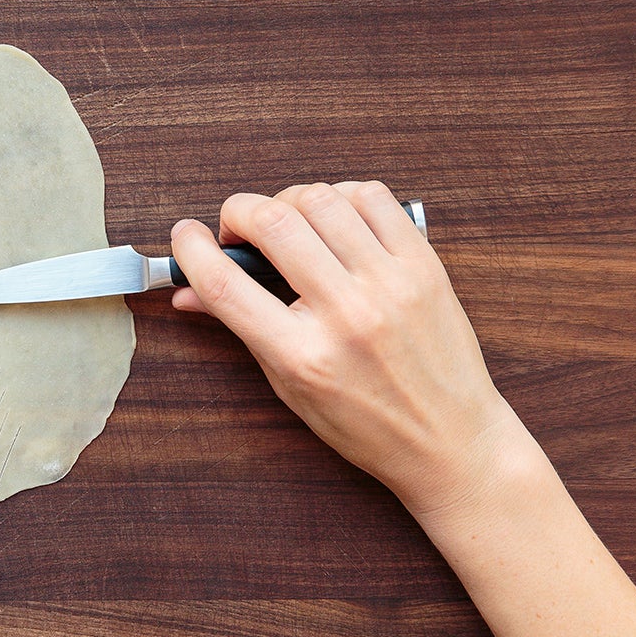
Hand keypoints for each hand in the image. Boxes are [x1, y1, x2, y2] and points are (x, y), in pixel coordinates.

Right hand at [169, 181, 525, 517]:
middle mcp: (347, 313)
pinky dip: (340, 196)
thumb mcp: (288, 387)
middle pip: (272, 223)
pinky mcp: (424, 265)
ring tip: (287, 224)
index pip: (225, 284)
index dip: (191, 250)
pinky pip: (372, 197)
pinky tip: (333, 219)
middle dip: (238, 212)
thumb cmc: (367, 424)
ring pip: (320, 199)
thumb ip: (239, 330)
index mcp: (303, 356)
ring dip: (287, 201)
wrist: (451, 440)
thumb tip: (189, 293)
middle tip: (238, 230)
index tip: (184, 236)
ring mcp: (390, 284)